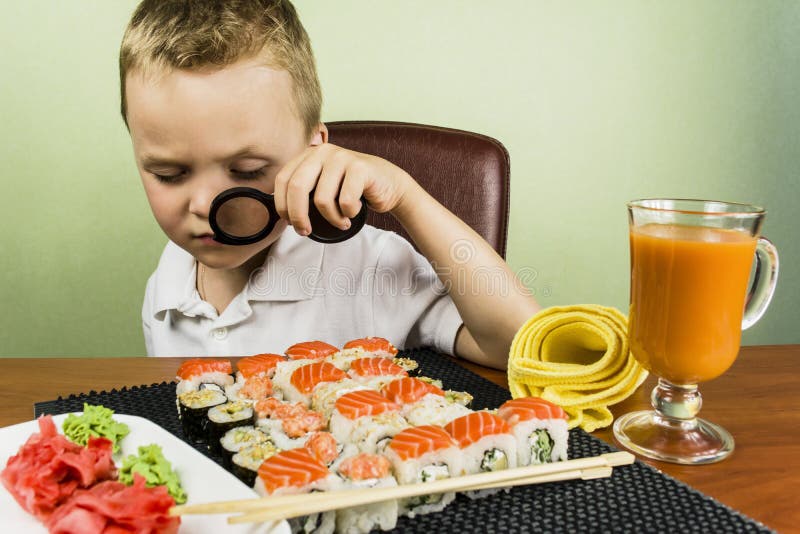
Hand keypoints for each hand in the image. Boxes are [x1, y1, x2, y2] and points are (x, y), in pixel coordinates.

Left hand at [273, 143, 411, 235]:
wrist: (390, 185)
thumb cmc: (354, 190)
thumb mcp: (323, 186)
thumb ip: (304, 191)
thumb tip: (281, 213)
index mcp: (309, 155)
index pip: (283, 180)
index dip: (282, 205)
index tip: (291, 223)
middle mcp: (323, 151)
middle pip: (297, 187)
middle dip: (298, 215)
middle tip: (305, 231)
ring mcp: (342, 157)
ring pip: (322, 199)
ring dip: (331, 218)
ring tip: (341, 221)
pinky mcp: (360, 167)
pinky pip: (345, 201)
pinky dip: (348, 214)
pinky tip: (354, 211)